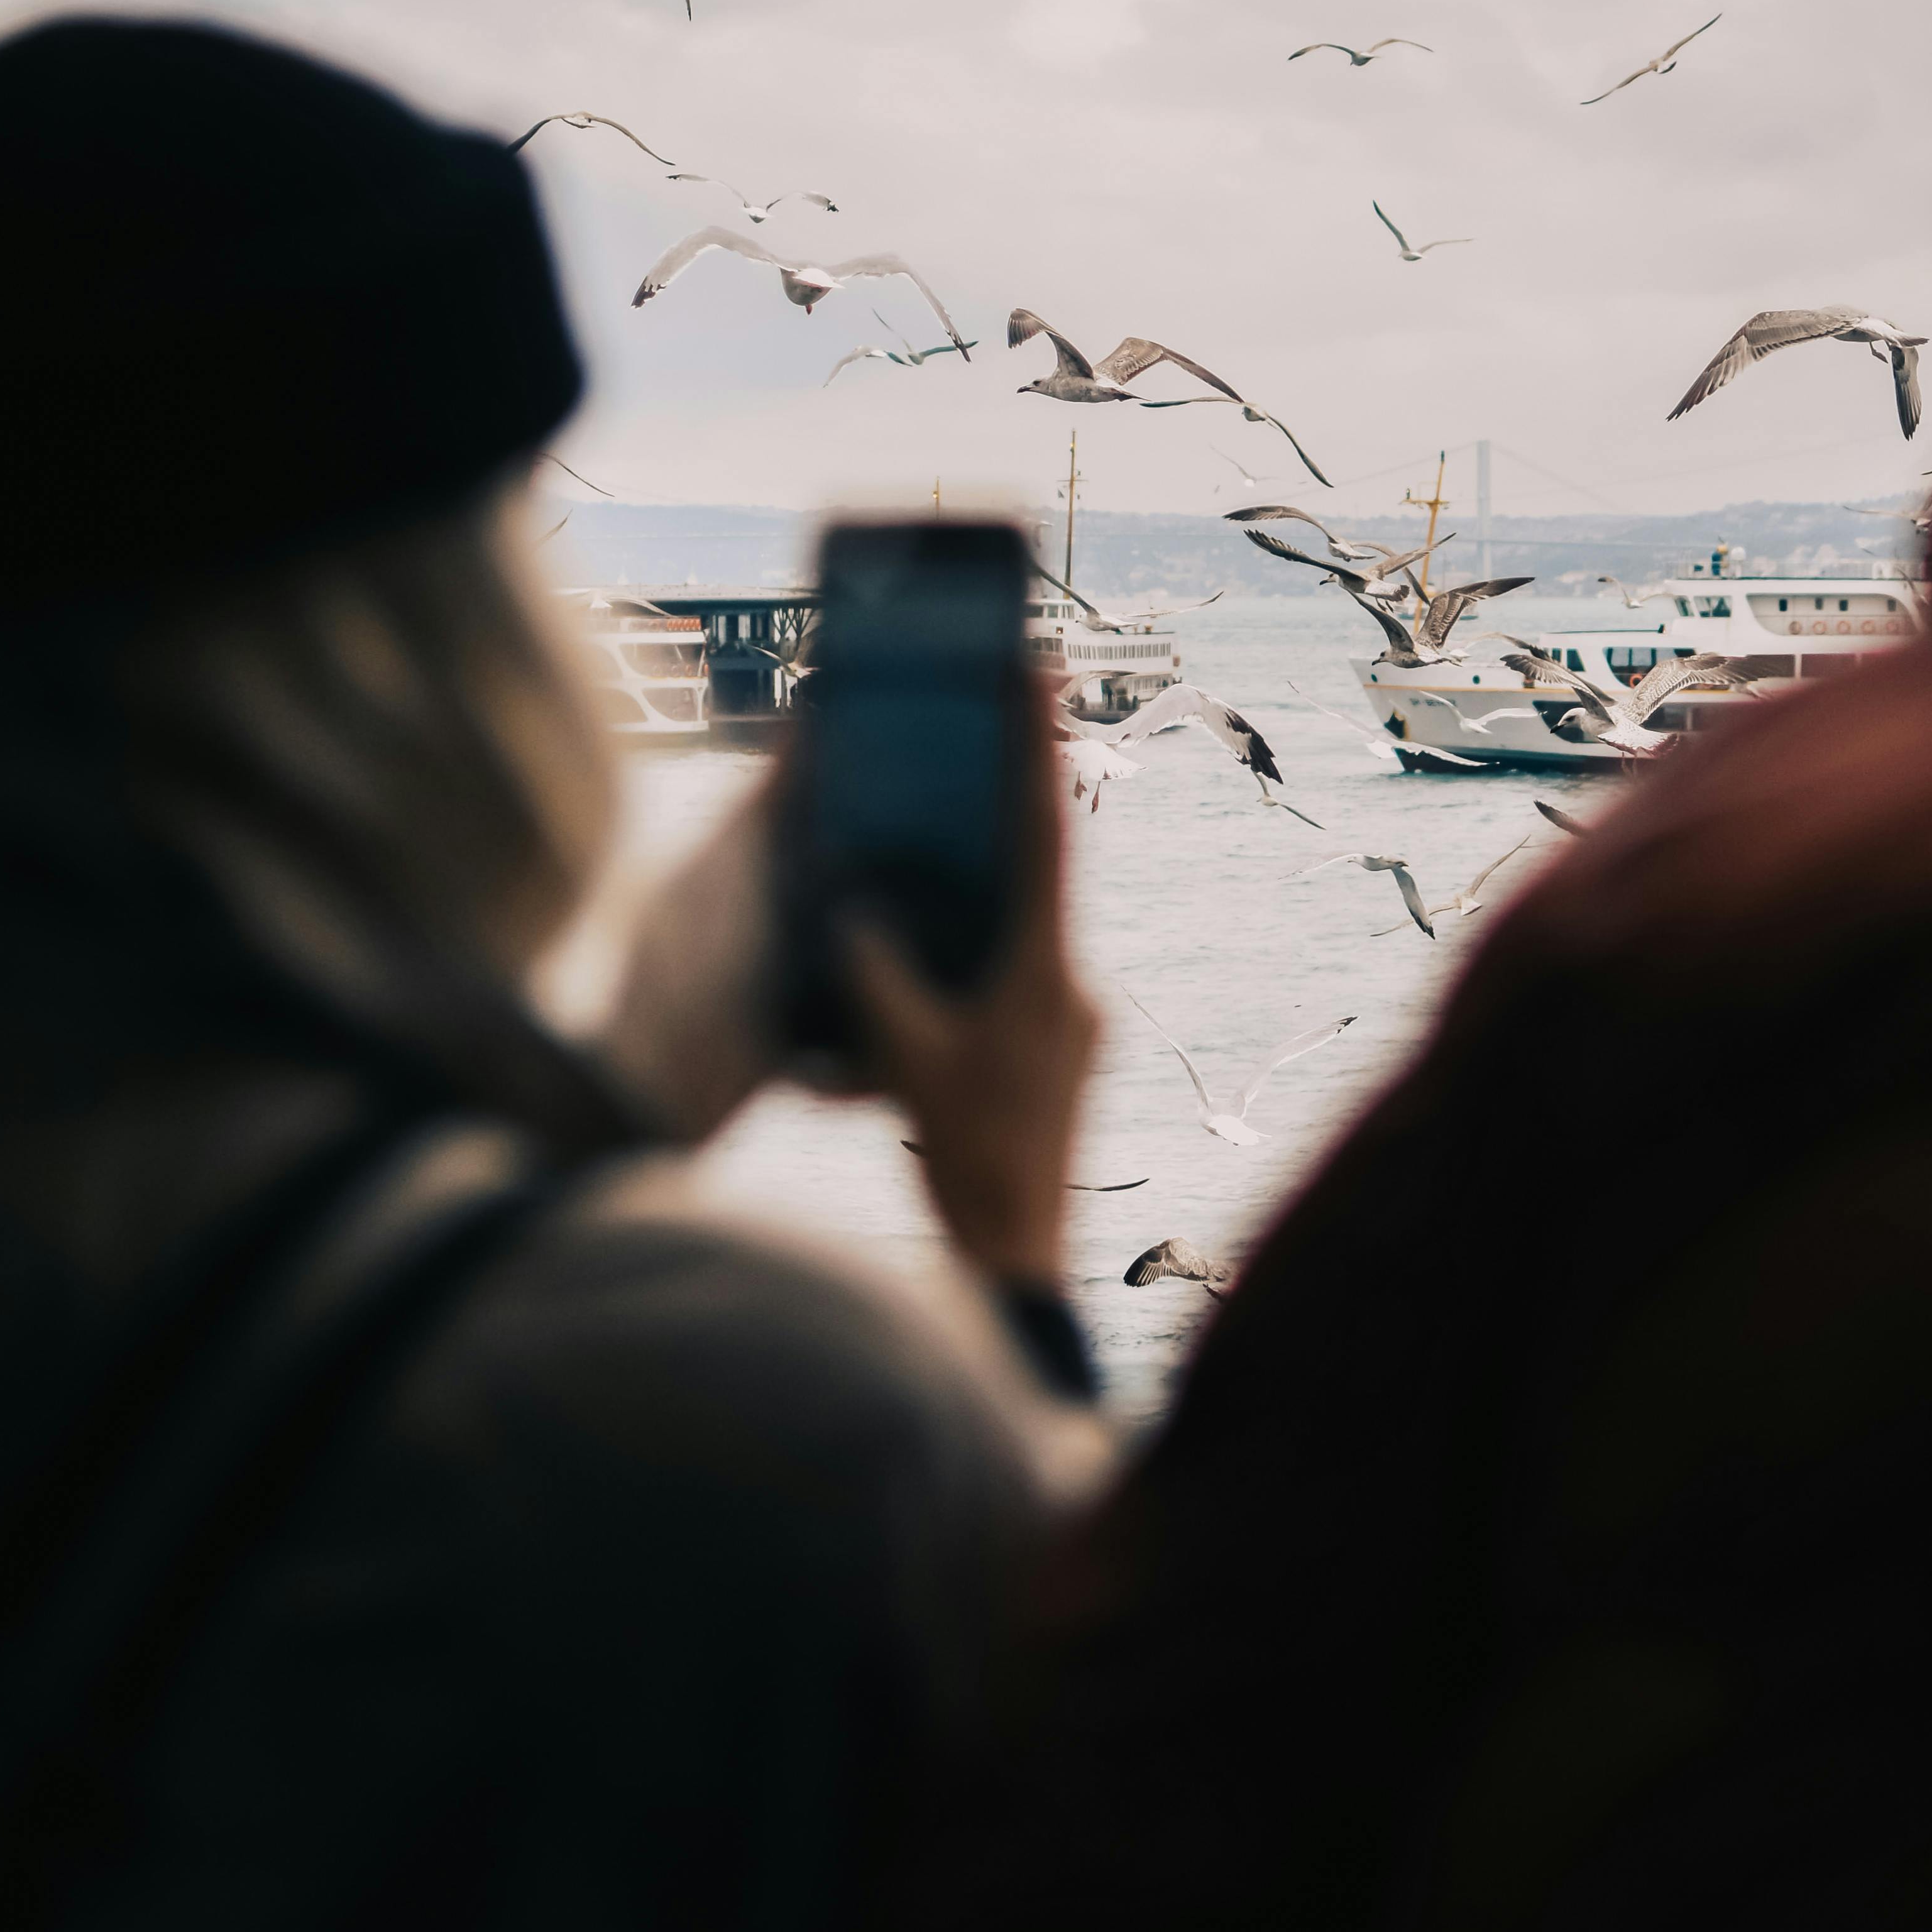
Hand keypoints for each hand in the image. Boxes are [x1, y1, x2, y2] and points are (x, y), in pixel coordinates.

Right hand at [841, 687, 1099, 1287]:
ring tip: (950, 845)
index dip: (1035, 748)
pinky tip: (940, 962)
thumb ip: (880, 978)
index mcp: (1045, 973)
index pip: (1044, 835)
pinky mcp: (1061, 1055)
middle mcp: (1073, 987)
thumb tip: (857, 918)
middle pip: (1042, 872)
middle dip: (1011, 804)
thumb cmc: (966, 1160)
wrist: (1014, 1259)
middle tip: (992, 727)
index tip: (1034, 672)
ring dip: (992, 884)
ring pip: (1029, 928)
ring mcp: (1074, 1023)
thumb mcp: (907, 1059)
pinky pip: (1021, 976)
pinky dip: (983, 951)